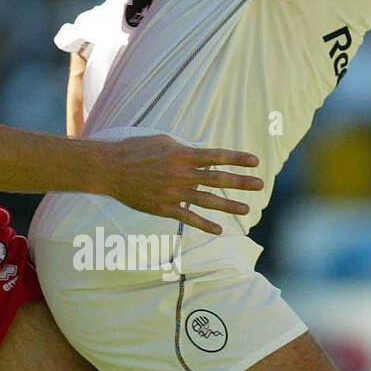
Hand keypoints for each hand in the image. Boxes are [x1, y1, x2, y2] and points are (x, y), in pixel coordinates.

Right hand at [103, 135, 263, 233]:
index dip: (237, 158)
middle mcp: (181, 174)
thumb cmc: (134, 150)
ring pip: (207, 201)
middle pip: (217, 179)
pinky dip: (205, 224)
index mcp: (182, 154)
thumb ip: (184, 149)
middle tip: (260, 184)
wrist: (110, 168)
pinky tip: (220, 229)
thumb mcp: (162, 141)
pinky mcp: (164, 208)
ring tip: (246, 209)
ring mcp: (173, 192)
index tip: (255, 161)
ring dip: (229, 205)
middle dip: (241, 182)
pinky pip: (188, 218)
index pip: (217, 156)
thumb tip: (201, 156)